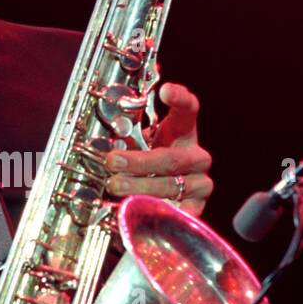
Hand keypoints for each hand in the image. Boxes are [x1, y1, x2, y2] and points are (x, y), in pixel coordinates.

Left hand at [103, 82, 213, 216]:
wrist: (165, 193)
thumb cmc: (148, 163)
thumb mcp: (140, 145)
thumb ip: (127, 141)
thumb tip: (102, 146)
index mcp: (184, 132)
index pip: (188, 110)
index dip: (179, 99)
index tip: (165, 90)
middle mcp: (197, 157)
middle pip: (171, 159)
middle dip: (139, 162)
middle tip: (114, 161)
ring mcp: (200, 184)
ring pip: (171, 187)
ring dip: (139, 187)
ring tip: (116, 186)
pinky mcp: (196, 208)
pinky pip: (177, 213)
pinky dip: (156, 211)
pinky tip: (139, 210)